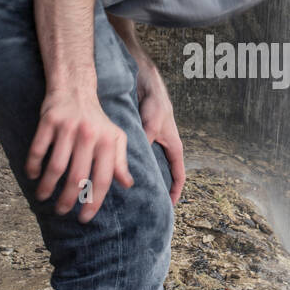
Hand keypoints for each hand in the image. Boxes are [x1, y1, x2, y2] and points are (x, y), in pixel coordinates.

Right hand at [25, 79, 133, 223]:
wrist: (75, 88)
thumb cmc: (97, 119)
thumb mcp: (116, 137)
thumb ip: (121, 161)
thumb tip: (127, 184)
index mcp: (108, 142)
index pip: (102, 179)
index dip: (93, 202)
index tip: (84, 218)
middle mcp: (89, 135)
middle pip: (77, 177)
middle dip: (68, 199)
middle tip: (61, 211)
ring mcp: (68, 127)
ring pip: (56, 166)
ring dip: (48, 186)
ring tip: (43, 197)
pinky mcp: (49, 120)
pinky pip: (38, 149)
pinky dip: (33, 165)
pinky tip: (33, 175)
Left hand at [136, 65, 185, 204]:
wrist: (142, 80)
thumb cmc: (153, 100)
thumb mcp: (152, 121)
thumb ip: (147, 138)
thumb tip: (138, 159)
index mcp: (173, 146)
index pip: (178, 175)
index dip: (175, 192)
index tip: (168, 207)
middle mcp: (160, 147)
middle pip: (161, 175)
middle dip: (154, 191)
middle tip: (142, 208)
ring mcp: (149, 143)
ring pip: (145, 168)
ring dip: (136, 180)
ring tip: (123, 196)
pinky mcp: (136, 138)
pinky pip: (132, 158)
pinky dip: (125, 167)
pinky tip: (111, 175)